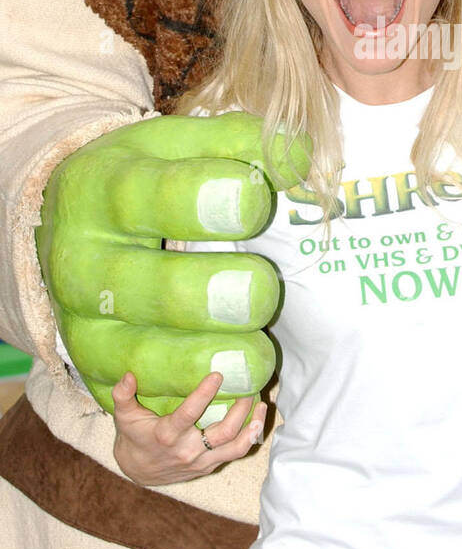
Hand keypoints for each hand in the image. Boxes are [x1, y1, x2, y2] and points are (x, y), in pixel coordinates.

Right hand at [35, 112, 309, 422]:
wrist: (77, 225)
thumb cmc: (148, 178)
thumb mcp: (180, 145)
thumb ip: (238, 143)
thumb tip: (298, 152)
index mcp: (102, 192)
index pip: (149, 197)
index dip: (204, 201)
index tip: (256, 200)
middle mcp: (83, 262)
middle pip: (143, 288)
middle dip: (209, 295)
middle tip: (263, 291)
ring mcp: (85, 325)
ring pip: (141, 357)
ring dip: (206, 363)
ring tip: (259, 358)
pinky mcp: (100, 374)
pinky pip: (146, 402)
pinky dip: (192, 405)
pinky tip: (235, 398)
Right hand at [112, 370, 267, 485]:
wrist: (138, 472)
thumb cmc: (134, 437)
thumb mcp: (124, 417)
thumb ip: (123, 395)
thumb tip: (128, 375)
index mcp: (167, 435)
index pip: (188, 414)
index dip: (204, 395)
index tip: (218, 375)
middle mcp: (187, 450)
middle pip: (222, 432)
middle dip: (240, 410)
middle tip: (249, 388)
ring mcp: (201, 461)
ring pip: (235, 447)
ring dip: (252, 426)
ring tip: (262, 405)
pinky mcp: (210, 466)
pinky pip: (235, 454)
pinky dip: (249, 438)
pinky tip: (257, 420)